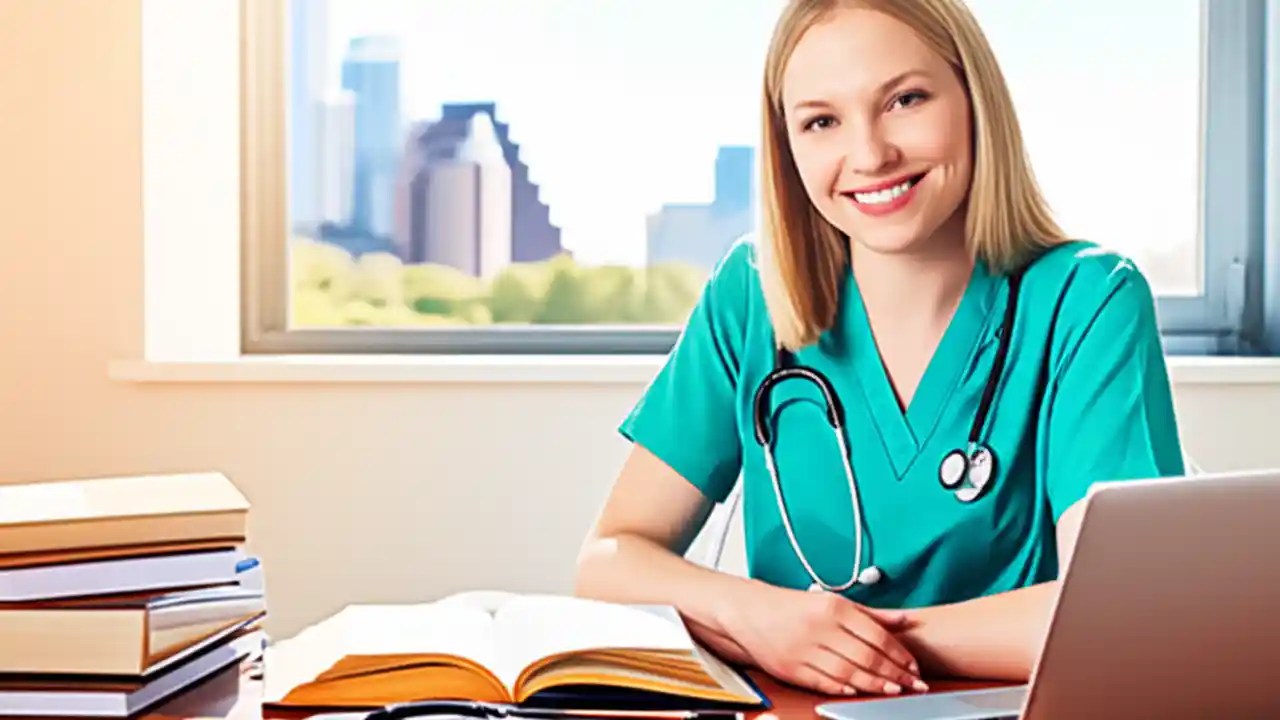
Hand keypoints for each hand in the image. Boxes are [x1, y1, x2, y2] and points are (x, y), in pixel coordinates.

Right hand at [717, 581, 927, 696]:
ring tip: (893, 690)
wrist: (748, 611)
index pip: (876, 635)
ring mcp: (803, 650)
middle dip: (894, 673)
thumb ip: (872, 613)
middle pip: (866, 657)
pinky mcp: (790, 669)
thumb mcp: (833, 601)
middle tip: (913, 684)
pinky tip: (860, 691)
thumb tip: (906, 619)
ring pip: (848, 673)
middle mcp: (819, 628)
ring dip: (875, 684)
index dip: (899, 654)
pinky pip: (823, 683)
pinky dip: (844, 689)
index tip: (914, 665)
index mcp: (832, 608)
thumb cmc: (791, 606)